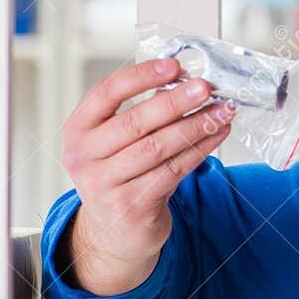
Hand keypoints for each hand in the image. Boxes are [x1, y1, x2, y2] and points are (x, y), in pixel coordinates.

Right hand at [58, 59, 235, 295]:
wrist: (114, 233)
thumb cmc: (119, 176)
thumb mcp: (114, 143)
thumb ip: (138, 114)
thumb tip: (183, 82)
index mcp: (77, 130)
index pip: (107, 93)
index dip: (141, 76)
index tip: (173, 66)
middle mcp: (83, 156)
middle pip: (136, 122)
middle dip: (175, 101)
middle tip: (205, 88)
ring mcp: (103, 184)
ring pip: (158, 147)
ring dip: (195, 126)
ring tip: (220, 111)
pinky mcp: (130, 206)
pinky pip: (172, 171)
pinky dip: (198, 151)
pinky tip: (215, 136)